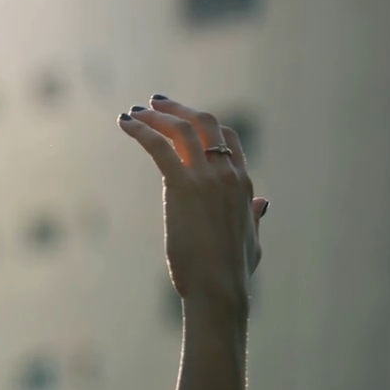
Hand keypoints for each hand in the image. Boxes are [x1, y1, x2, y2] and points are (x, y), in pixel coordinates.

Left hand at [118, 95, 266, 315]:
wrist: (220, 286)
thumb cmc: (232, 271)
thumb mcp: (251, 240)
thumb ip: (254, 217)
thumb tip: (263, 203)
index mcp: (244, 185)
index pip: (228, 140)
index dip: (205, 124)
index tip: (184, 118)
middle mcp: (228, 174)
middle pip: (206, 124)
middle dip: (180, 110)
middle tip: (155, 103)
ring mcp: (207, 178)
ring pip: (182, 129)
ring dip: (157, 115)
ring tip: (136, 112)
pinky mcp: (182, 186)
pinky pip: (160, 147)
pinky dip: (142, 130)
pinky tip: (126, 124)